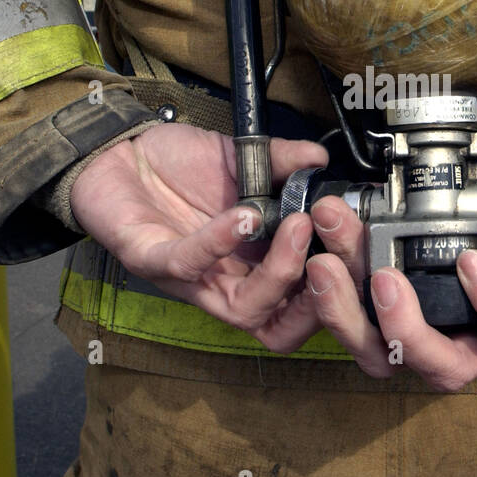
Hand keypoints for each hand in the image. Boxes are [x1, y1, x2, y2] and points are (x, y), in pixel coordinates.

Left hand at [69, 123, 328, 352]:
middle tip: (336, 248)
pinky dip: (220, 242)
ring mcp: (191, 280)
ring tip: (297, 226)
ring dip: (279, 273)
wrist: (119, 150)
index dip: (339, 289)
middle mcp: (228, 283)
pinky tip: (243, 213)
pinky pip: (189, 265)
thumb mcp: (242, 160)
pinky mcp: (151, 262)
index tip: (358, 246)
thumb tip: (321, 161)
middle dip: (320, 296)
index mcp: (257, 265)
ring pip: (244, 310)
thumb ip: (283, 162)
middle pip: (282, 326)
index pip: (307, 303)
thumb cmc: (179, 168)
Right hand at [302, 193, 476, 391]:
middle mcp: (448, 337)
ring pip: (443, 366)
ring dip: (404, 327)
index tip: (305, 251)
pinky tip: (470, 262)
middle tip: (326, 267)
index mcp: (416, 315)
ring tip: (384, 278)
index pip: (358, 328)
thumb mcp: (443, 218)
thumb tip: (335, 204)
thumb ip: (395, 222)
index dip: (323, 302)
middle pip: (385, 358)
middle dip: (344, 315)